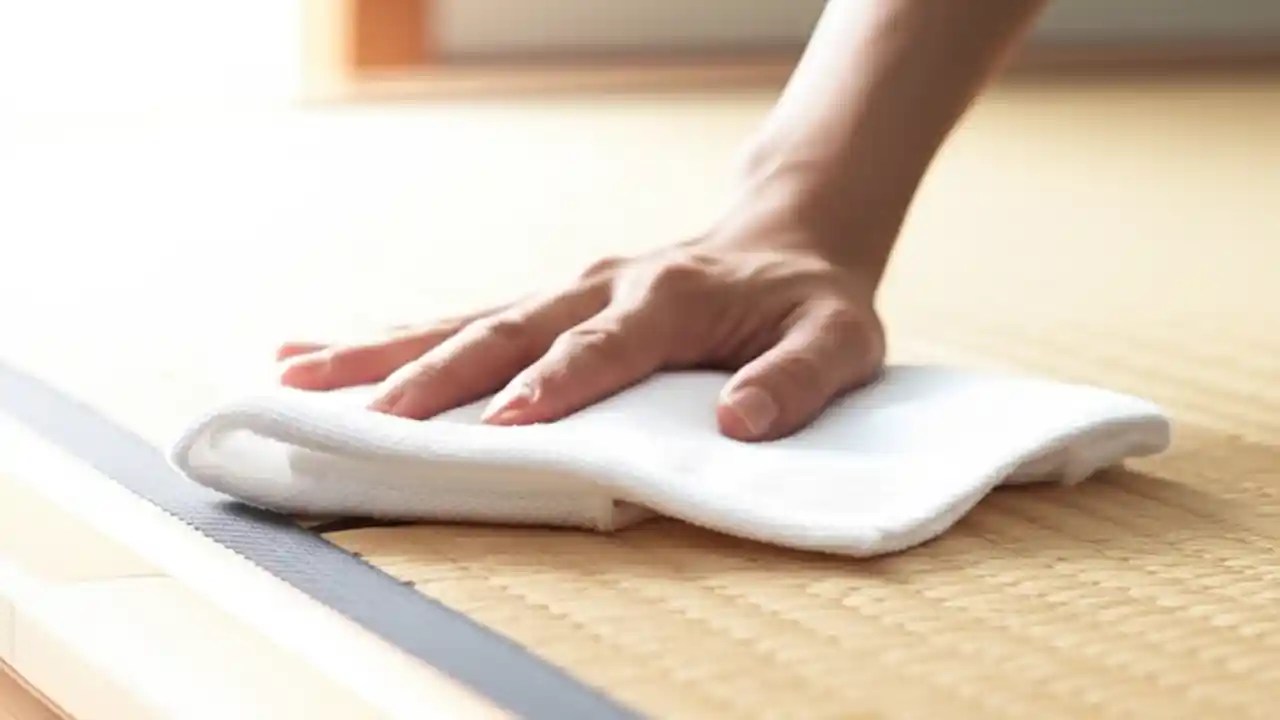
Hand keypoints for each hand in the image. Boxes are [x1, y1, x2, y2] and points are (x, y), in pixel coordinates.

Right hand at [276, 209, 886, 441]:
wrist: (785, 240)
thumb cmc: (809, 300)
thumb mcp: (839, 338)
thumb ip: (797, 378)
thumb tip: (738, 424)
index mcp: (671, 296)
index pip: (603, 346)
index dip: (557, 383)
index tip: (503, 422)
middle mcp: (603, 287)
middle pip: (507, 330)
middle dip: (436, 376)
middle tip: (370, 420)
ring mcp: (570, 291)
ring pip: (467, 319)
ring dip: (385, 350)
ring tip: (295, 370)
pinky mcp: (552, 303)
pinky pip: (469, 320)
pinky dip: (400, 339)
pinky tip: (331, 352)